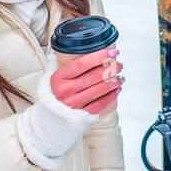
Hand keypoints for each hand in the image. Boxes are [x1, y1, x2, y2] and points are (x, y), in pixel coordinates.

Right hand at [15, 47, 122, 169]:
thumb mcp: (50, 79)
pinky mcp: (82, 115)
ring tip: (120, 77)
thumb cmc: (54, 95)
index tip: (112, 52)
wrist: (50, 121)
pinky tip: (117, 89)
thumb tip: (61, 50)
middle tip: (119, 65)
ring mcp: (74, 104)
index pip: (82, 63)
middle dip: (111, 68)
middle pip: (94, 76)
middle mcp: (65, 90)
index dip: (100, 56)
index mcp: (59, 78)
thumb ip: (55, 64)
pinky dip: (111, 95)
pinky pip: (101, 103)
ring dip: (114, 81)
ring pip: (100, 89)